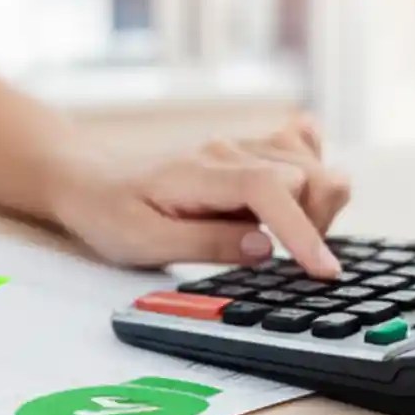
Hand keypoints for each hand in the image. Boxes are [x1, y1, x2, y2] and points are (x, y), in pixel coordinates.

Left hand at [51, 116, 349, 278]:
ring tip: (291, 239)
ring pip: (312, 160)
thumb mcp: (145, 243)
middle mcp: (228, 150)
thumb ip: (207, 243)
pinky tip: (297, 199)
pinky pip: (300, 143)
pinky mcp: (247, 150)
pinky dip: (313, 169)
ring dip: (318, 204)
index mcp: (200, 173)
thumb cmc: (112, 214)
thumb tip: (265, 247)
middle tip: (293, 261)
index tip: (324, 271)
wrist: (90, 182)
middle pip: (306, 173)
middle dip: (315, 223)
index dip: (303, 230)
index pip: (269, 189)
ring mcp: (240, 146)